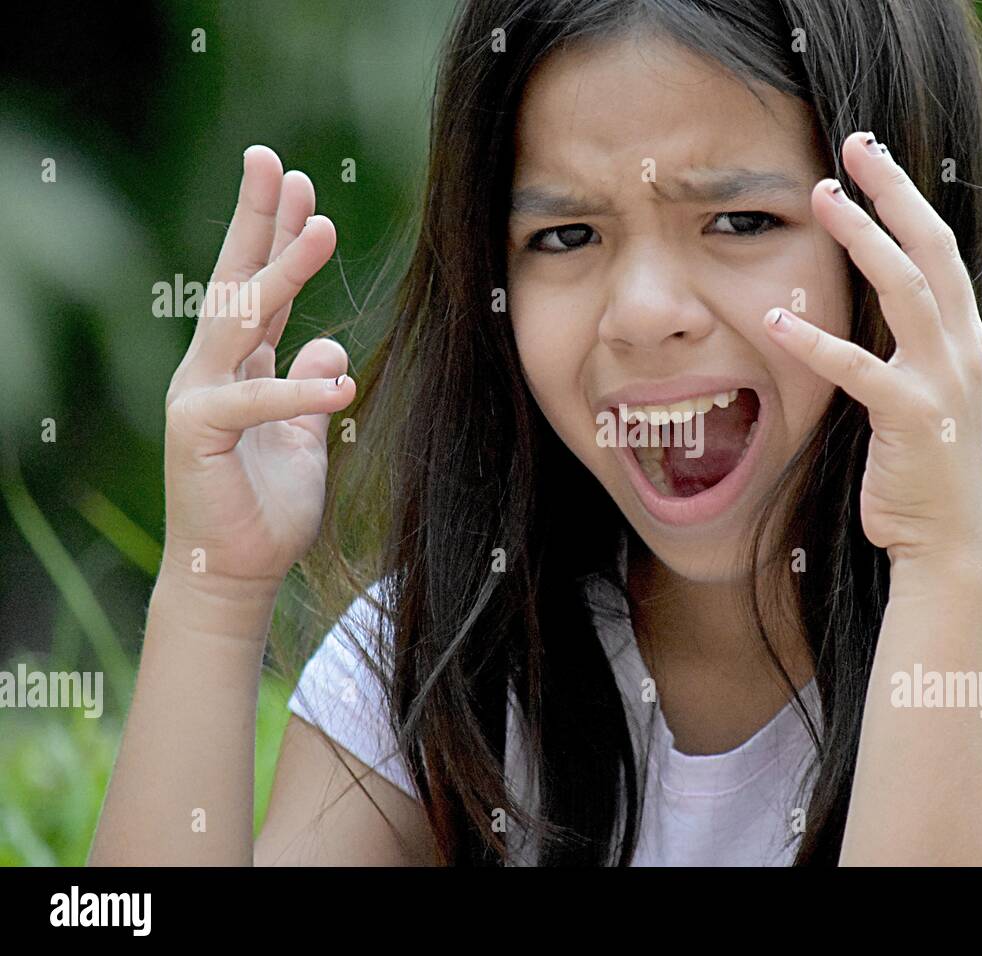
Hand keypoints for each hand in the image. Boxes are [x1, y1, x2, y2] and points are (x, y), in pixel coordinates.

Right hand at [162, 145, 355, 594]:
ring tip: (323, 228)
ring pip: (241, 321)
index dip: (280, 238)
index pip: (261, 288)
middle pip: (237, 280)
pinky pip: (253, 402)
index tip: (301, 186)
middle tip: (274, 161)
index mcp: (239, 366)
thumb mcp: (303, 437)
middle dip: (257, 219)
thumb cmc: (266, 506)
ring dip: (282, 273)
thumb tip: (329, 342)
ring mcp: (198, 397)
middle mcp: (212, 369)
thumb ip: (309, 388)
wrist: (236, 571)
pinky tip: (342, 380)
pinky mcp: (196, 434)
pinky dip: (297, 390)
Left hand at [763, 132, 981, 566]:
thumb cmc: (922, 469)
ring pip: (906, 290)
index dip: (906, 198)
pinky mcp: (914, 420)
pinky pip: (858, 370)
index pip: (938, 249)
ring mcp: (943, 382)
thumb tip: (866, 306)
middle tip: (855, 146)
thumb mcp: (921, 394)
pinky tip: (773, 320)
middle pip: (931, 249)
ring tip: (821, 197)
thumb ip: (903, 347)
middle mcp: (962, 349)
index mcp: (962, 338)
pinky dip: (815, 342)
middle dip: (893, 192)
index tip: (870, 156)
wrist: (946, 542)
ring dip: (863, 238)